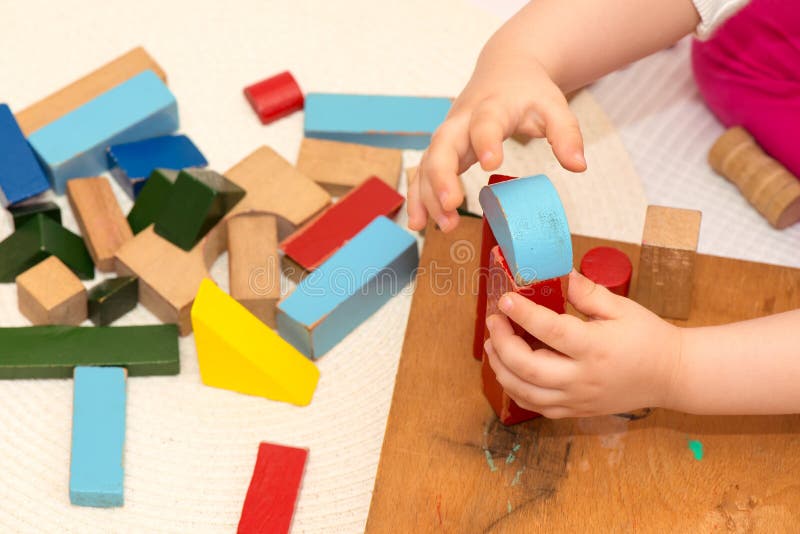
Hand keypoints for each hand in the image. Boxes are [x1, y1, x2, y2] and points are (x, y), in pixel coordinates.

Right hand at [407, 49, 585, 232]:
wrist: (504, 70)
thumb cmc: (528, 91)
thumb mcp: (554, 105)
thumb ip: (566, 133)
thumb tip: (578, 166)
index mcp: (492, 106)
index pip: (485, 122)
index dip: (486, 140)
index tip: (491, 163)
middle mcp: (461, 121)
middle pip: (443, 145)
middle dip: (442, 176)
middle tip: (451, 204)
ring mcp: (448, 135)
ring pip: (428, 163)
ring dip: (428, 195)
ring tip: (443, 226)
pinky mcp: (441, 149)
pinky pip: (424, 173)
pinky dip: (418, 197)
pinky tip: (419, 224)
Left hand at [484, 270, 682, 417]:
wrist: (670, 376)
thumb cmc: (648, 338)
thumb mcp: (621, 308)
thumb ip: (587, 292)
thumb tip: (559, 273)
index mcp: (596, 348)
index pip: (551, 331)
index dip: (524, 315)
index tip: (505, 300)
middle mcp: (583, 378)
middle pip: (528, 368)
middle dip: (502, 343)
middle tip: (494, 321)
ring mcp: (578, 399)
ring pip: (526, 392)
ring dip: (501, 369)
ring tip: (493, 344)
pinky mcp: (576, 411)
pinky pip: (536, 406)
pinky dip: (516, 389)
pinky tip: (508, 370)